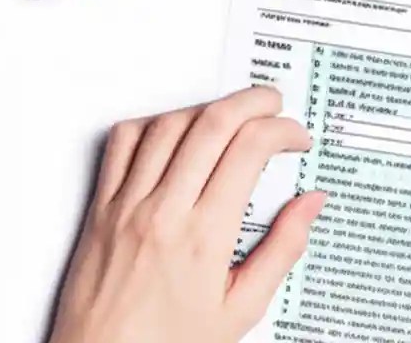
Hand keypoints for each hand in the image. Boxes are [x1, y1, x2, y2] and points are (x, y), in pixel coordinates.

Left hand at [49, 87, 325, 342]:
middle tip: (274, 106)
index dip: (282, 130)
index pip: (249, 150)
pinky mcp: (100, 208)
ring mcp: (126, 206)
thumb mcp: (241, 309)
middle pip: (213, 123)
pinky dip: (154, 123)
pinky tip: (175, 131)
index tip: (296, 138)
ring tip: (231, 116)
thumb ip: (282, 250)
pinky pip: (122, 143)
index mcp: (204, 238)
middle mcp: (163, 213)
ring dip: (207, 108)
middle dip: (253, 102)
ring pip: (169, 124)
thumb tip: (310, 204)